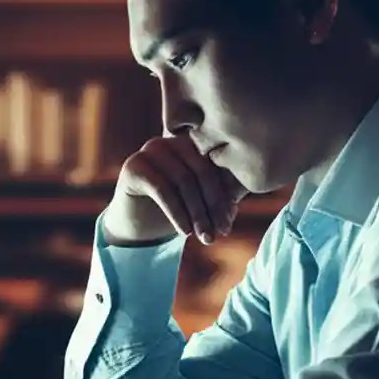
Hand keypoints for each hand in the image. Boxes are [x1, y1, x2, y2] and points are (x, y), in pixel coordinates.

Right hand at [103, 134, 247, 246]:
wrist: (139, 227)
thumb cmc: (179, 211)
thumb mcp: (205, 202)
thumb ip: (225, 193)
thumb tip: (245, 193)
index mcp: (194, 142)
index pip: (216, 164)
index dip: (225, 194)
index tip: (228, 223)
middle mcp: (171, 140)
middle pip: (201, 170)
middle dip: (213, 205)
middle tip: (220, 232)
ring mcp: (150, 150)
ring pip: (183, 180)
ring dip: (197, 213)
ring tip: (205, 238)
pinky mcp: (134, 166)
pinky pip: (162, 189)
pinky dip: (177, 213)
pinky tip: (185, 232)